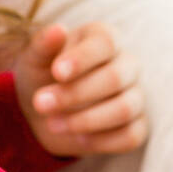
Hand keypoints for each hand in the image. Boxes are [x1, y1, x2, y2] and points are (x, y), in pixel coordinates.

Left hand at [13, 22, 147, 157]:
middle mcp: (127, 64)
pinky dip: (101, 141)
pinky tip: (77, 138)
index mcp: (105, 38)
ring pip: (124, 109)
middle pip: (115, 77)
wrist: (46, 109)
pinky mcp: (137, 125)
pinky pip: (130, 136)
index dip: (83, 58)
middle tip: (40, 103)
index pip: (106, 42)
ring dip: (85, 120)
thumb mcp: (35, 58)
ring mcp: (136, 95)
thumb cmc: (43, 74)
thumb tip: (57, 30)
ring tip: (52, 124)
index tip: (57, 72)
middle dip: (75, 94)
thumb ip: (44, 44)